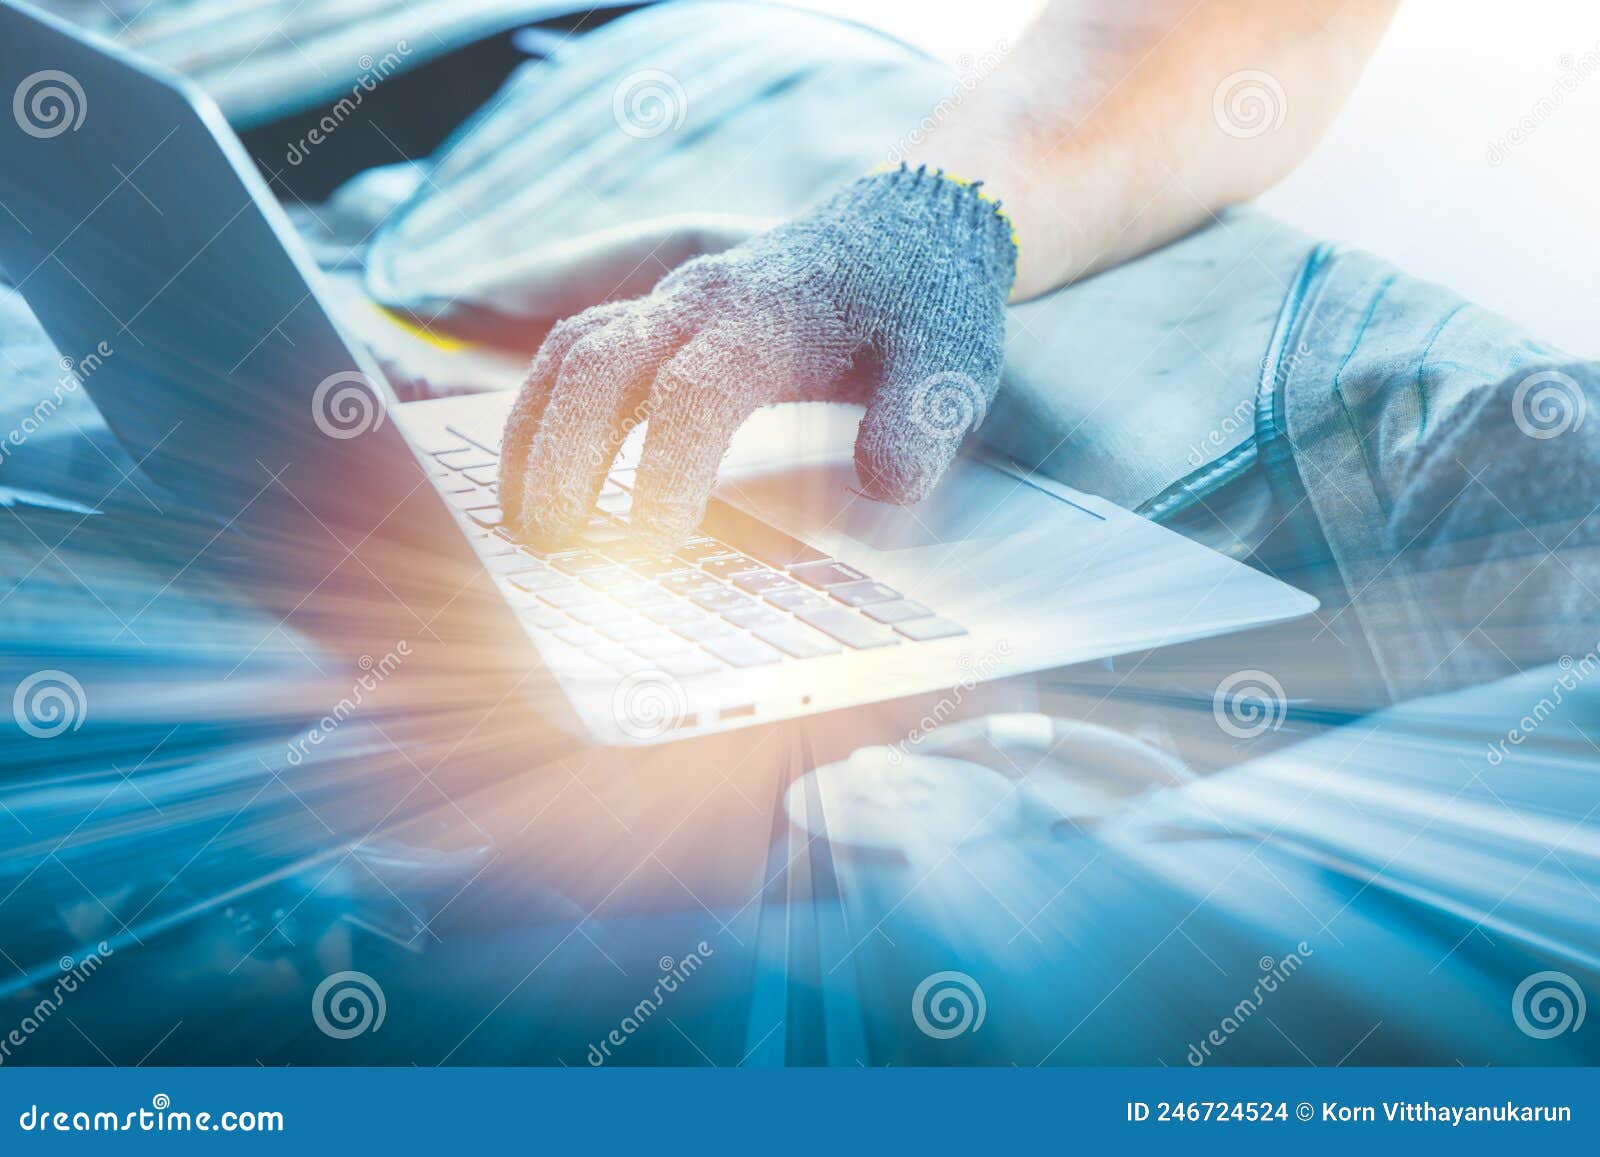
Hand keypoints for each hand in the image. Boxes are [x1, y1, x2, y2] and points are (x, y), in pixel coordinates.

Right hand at [497, 165, 1017, 550]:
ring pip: (569, 353)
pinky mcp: (660, 314)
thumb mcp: (952, 365)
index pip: (694, 394)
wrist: (911, 223)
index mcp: (773, 315)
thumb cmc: (929, 302)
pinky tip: (534, 471)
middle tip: (551, 550)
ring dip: (533, 435)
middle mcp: (706, 300)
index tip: (652, 547)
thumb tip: (881, 488)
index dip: (664, 470)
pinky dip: (540, 409)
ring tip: (520, 523)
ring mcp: (673, 302)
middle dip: (562, 458)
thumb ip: (921, 425)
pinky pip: (573, 349)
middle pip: (600, 367)